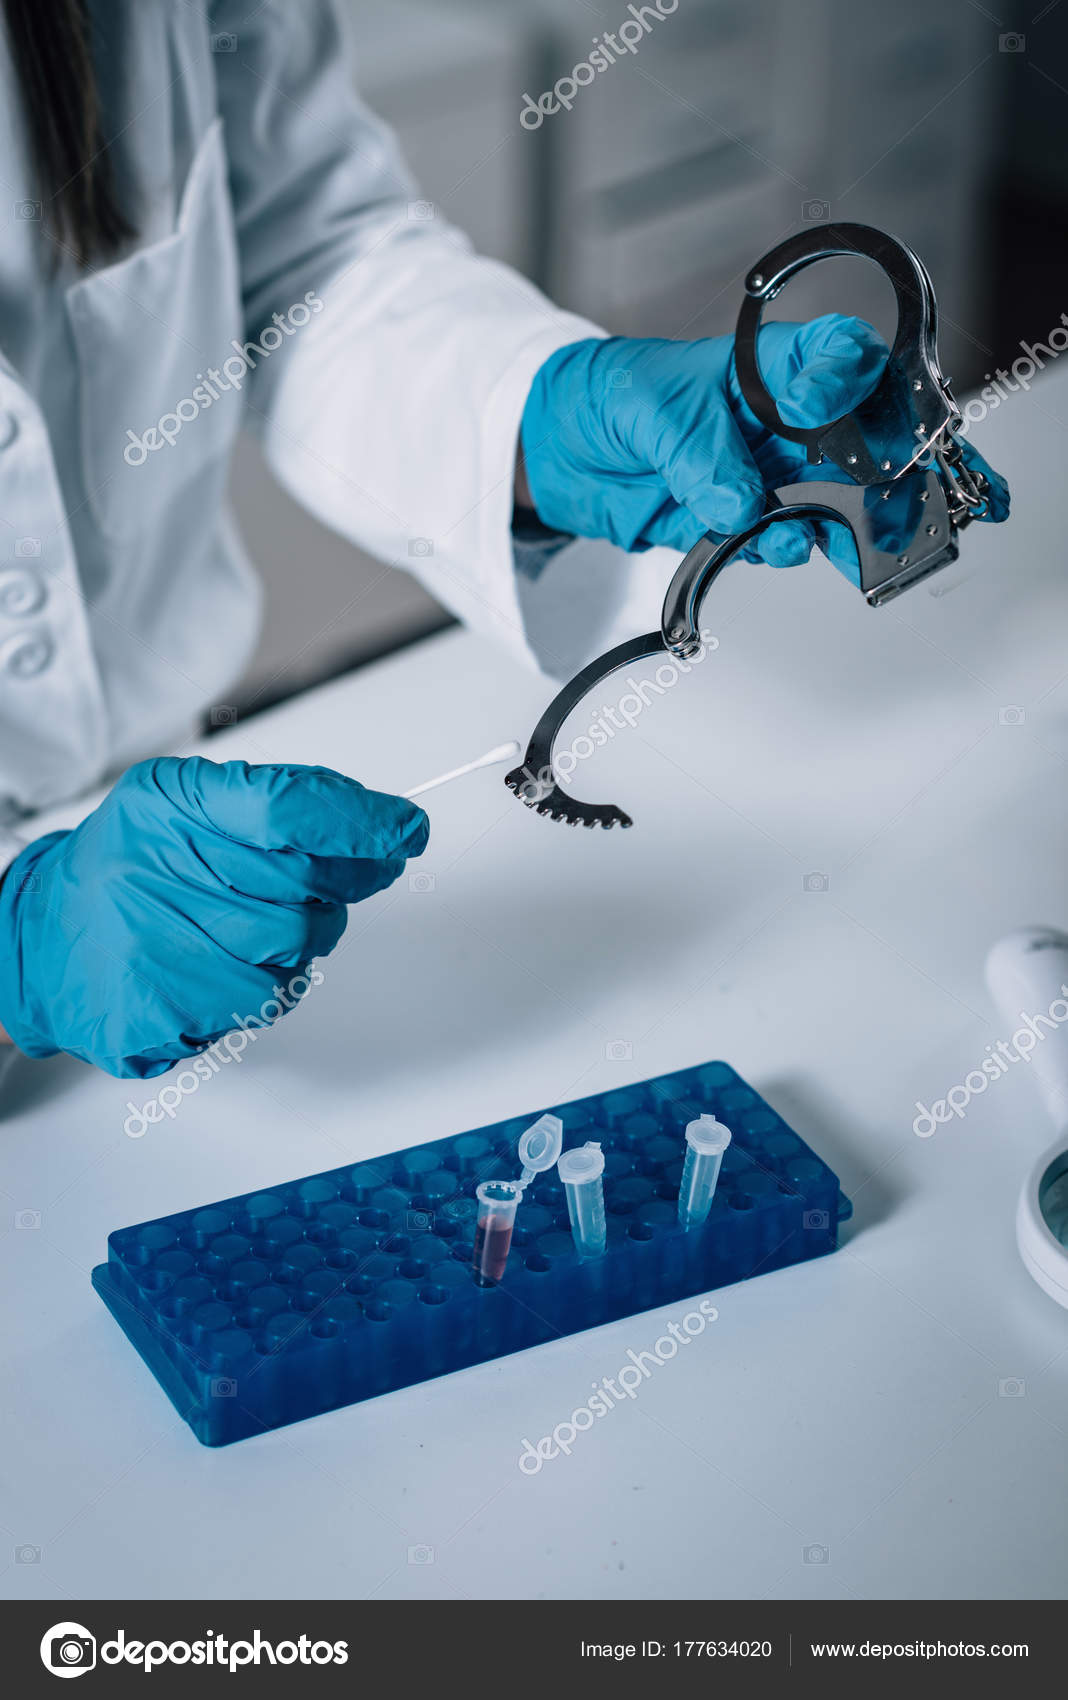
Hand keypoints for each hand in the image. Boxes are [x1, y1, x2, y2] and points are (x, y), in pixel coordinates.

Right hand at [0, 757, 428, 1077]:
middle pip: (306, 883)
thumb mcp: (185, 803)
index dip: (360, 821)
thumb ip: (279, 803)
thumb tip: (383, 827)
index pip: (288, 807)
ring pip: (296, 945)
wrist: (45, 942)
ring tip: (247, 925)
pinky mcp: (166, 1008)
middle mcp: (158, 869)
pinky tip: (224, 963)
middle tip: (326, 883)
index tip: (406, 829)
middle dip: (336, 885)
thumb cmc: (130, 868)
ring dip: (298, 939)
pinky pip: (265, 997)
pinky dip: (266, 981)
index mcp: (168, 805)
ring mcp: (159, 944)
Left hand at [520, 320, 1008, 575]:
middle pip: (868, 438)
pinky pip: (783, 540)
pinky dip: (786, 549)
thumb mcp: (650, 410)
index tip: (832, 407)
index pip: (841, 359)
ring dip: (853, 520)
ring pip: (837, 499)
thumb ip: (699, 458)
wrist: (560, 448)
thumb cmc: (610, 396)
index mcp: (772, 366)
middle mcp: (786, 421)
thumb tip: (738, 504)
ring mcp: (770, 474)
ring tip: (858, 536)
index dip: (852, 379)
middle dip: (902, 465)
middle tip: (925, 489)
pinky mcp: (745, 522)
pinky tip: (780, 546)